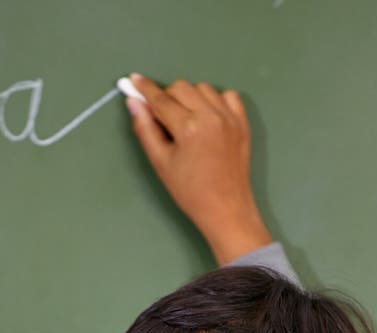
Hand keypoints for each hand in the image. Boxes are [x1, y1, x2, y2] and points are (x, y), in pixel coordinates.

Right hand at [125, 74, 271, 264]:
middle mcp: (211, 116)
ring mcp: (229, 117)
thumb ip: (146, 130)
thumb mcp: (161, 163)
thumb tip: (134, 103)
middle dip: (167, 97)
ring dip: (190, 97)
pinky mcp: (242, 122)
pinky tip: (208, 117)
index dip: (145, 89)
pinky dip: (215, 100)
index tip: (134, 80)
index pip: (161, 99)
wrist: (225, 208)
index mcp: (189, 128)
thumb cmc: (190, 192)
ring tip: (186, 120)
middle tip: (163, 118)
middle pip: (181, 87)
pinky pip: (228, 95)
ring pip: (203, 88)